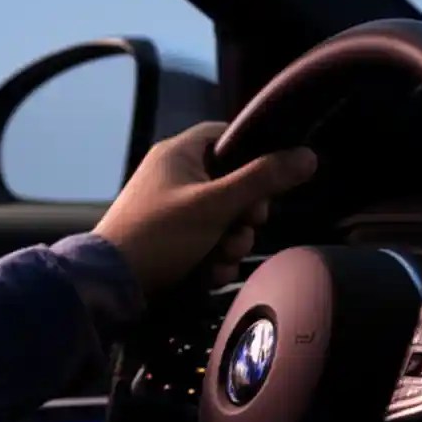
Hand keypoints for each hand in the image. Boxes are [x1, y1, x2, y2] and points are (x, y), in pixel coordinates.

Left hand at [93, 121, 316, 294]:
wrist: (113, 285)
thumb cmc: (161, 234)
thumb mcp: (217, 205)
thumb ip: (263, 179)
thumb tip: (308, 156)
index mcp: (180, 152)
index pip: (229, 136)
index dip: (255, 155)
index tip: (268, 183)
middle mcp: (177, 175)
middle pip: (235, 183)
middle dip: (246, 215)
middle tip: (244, 228)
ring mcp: (174, 208)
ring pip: (226, 218)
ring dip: (233, 243)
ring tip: (220, 259)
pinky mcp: (173, 239)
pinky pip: (209, 241)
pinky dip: (215, 259)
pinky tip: (209, 274)